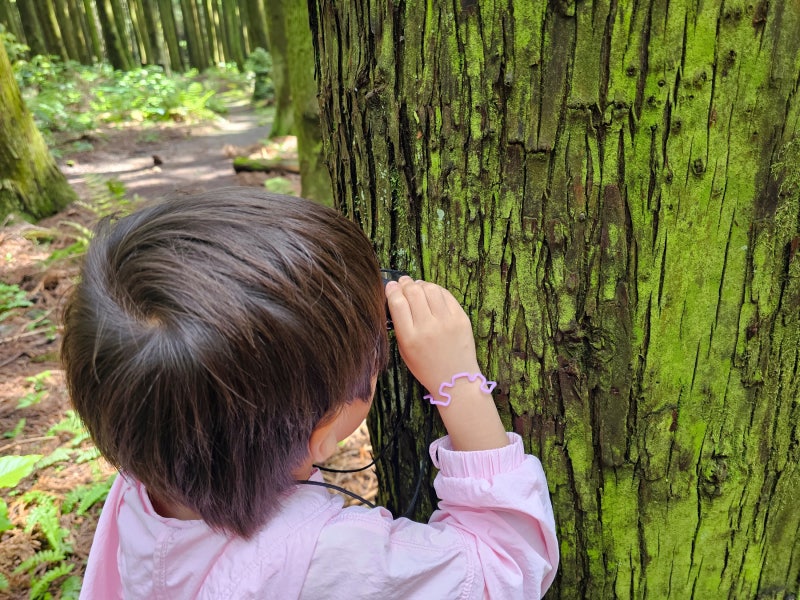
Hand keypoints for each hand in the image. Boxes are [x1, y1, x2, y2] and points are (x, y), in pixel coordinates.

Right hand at [384, 276, 507, 450]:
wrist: (455, 379)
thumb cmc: (426, 367)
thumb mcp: (404, 350)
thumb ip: (400, 325)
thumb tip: (396, 297)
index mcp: (410, 338)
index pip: (397, 303)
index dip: (392, 290)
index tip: (390, 286)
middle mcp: (428, 328)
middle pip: (413, 292)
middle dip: (405, 283)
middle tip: (403, 283)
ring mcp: (446, 322)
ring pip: (430, 289)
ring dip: (421, 284)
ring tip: (417, 287)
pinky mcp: (461, 318)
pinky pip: (446, 295)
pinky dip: (436, 290)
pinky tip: (431, 293)